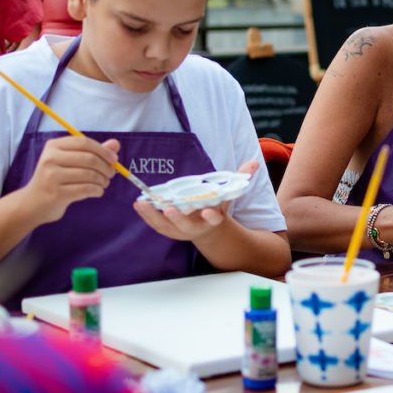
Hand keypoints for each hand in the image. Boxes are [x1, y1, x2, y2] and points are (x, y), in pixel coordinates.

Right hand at [19, 136, 118, 223]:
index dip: (103, 150)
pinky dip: (97, 190)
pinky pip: (86, 189)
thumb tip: (115, 144)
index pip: (84, 142)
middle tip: (111, 174)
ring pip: (90, 175)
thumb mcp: (70, 161)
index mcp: (53, 146)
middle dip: (106, 167)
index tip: (114, 159)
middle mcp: (50, 159)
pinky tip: (97, 191)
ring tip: (103, 183)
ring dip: (103, 180)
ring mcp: (52, 176)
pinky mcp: (57, 193)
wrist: (33, 204)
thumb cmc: (55, 179)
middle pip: (89, 158)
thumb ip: (93, 152)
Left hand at [131, 159, 257, 240]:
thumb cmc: (215, 206)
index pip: (214, 219)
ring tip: (142, 204)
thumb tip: (254, 162)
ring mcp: (180, 230)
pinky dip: (147, 216)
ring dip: (154, 216)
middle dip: (178, 218)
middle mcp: (196, 227)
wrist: (207, 229)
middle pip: (186, 225)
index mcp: (212, 218)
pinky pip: (156, 224)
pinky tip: (138, 204)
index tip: (207, 211)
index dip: (211, 216)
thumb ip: (240, 178)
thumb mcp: (228, 194)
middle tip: (169, 209)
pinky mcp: (168, 229)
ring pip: (166, 226)